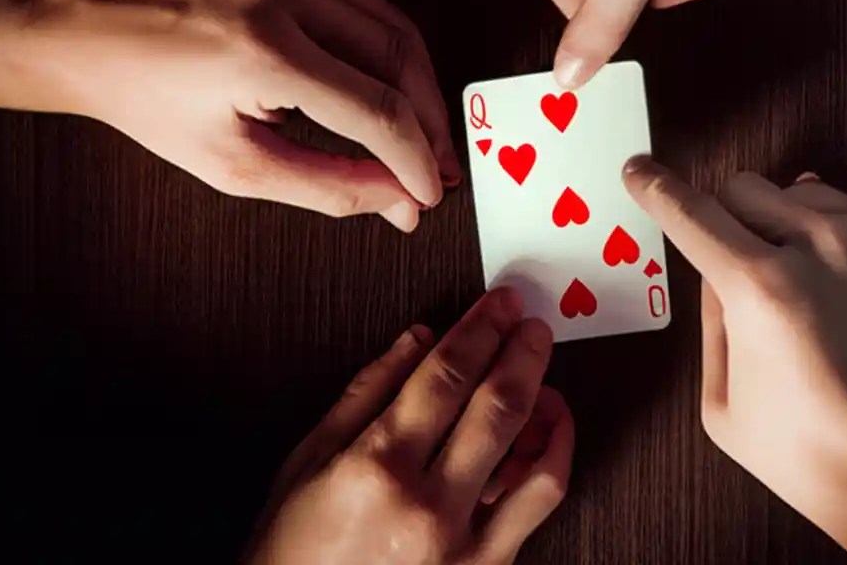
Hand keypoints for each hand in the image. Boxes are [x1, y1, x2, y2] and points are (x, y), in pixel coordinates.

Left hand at [0, 0, 458, 229]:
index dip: (416, 158)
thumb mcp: (231, 163)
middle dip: (430, 119)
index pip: (377, 110)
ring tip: (418, 129)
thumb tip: (398, 201)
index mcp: (260, 50)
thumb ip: (328, 186)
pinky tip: (382, 79)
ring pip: (391, 20)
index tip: (431, 190)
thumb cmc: (140, 93)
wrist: (71, 16)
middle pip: (400, 57)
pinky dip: (381, 41)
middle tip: (437, 164)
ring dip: (415, 81)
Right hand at [245, 288, 574, 564]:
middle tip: (528, 320)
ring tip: (540, 374)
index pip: (443, 376)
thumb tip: (419, 338)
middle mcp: (425, 504)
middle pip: (494, 404)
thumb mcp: (306, 464)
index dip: (478, 330)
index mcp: (373, 468)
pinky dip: (553, 457)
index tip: (497, 306)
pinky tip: (547, 431)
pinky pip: (539, 503)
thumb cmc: (292, 552)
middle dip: (520, 350)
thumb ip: (364, 394)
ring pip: (532, 454)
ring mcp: (464, 544)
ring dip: (546, 399)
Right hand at [623, 159, 846, 564]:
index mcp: (762, 289)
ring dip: (793, 228)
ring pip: (806, 192)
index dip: (655, 187)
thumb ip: (712, 323)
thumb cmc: (830, 462)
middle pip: (745, 188)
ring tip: (815, 295)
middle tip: (748, 273)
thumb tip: (715, 267)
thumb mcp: (728, 412)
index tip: (641, 172)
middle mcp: (823, 244)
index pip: (690, 211)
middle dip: (732, 221)